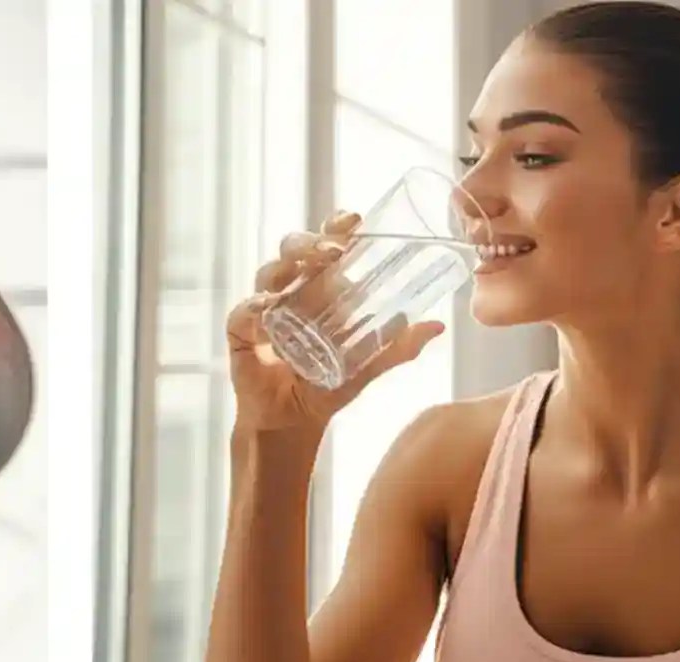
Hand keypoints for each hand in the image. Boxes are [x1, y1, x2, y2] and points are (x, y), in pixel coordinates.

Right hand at [226, 210, 445, 429]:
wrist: (292, 422)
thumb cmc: (325, 386)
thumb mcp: (367, 366)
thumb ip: (397, 347)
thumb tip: (438, 326)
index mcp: (320, 289)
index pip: (325, 246)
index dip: (336, 228)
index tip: (354, 220)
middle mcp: (290, 291)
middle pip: (294, 250)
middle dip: (310, 243)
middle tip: (333, 252)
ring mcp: (263, 309)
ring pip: (268, 274)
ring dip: (285, 267)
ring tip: (304, 272)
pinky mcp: (241, 332)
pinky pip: (243, 313)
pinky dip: (253, 306)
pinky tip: (266, 307)